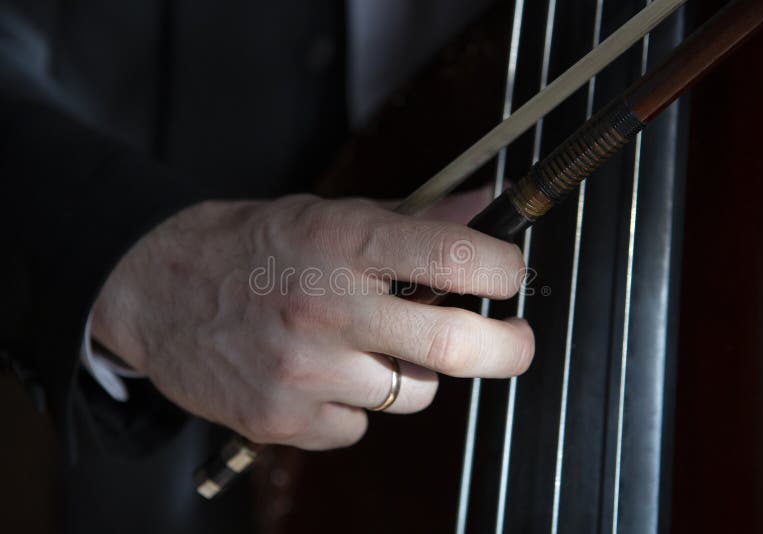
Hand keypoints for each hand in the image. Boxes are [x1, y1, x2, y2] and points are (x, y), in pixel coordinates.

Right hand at [91, 191, 534, 448]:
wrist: (154, 289)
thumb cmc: (250, 247)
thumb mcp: (327, 214)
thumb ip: (413, 218)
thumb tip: (486, 204)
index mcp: (341, 242)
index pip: (453, 259)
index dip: (503, 271)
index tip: (510, 277)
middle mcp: (325, 307)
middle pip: (455, 346)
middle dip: (509, 349)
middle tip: (516, 344)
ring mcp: (301, 370)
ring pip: (413, 394)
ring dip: (411, 374)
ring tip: (370, 347)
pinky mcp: (280, 419)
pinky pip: (359, 426)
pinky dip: (356, 406)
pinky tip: (323, 376)